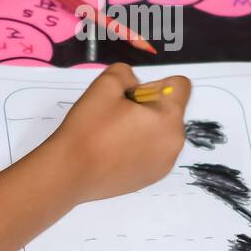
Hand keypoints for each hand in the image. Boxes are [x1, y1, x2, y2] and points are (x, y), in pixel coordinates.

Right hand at [49, 63, 191, 203]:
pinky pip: (154, 152)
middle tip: (117, 116)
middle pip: (171, 110)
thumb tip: (136, 86)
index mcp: (169, 118)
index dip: (156, 83)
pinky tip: (115, 152)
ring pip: (162, 132)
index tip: (133, 95)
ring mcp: (165, 163)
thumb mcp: (105, 84)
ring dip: (145, 127)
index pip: (181, 85)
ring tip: (114, 135)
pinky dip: (140, 147)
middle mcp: (174, 142)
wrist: (70, 172)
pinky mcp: (153, 177)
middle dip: (149, 106)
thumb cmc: (89, 128)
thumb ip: (127, 73)